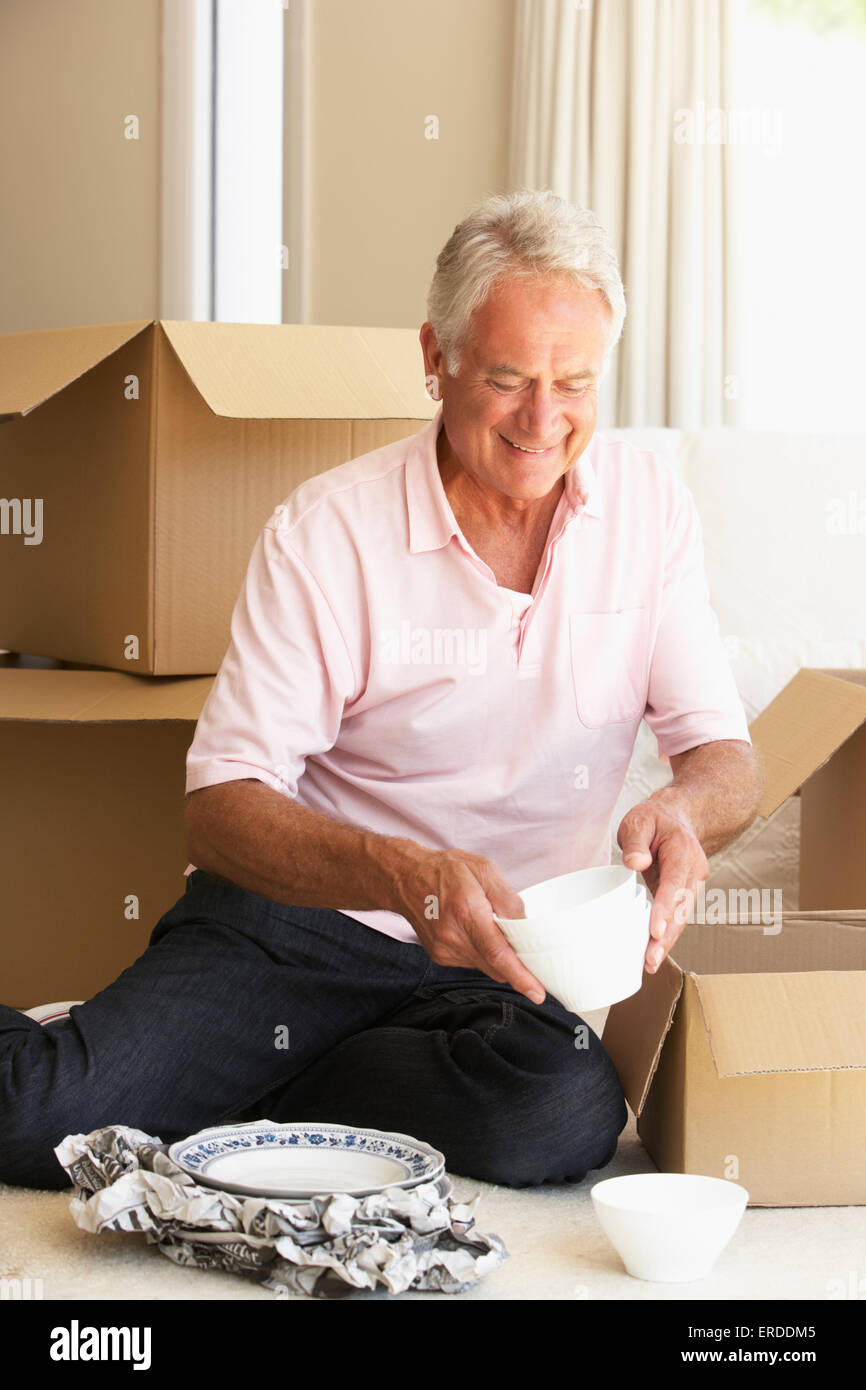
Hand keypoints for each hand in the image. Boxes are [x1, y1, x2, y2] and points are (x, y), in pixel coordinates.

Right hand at [386, 843, 546, 1004]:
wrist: (405, 878)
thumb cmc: (446, 870)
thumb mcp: (483, 869)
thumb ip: (507, 898)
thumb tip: (524, 924)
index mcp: (467, 912)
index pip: (497, 953)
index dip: (519, 976)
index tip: (536, 993)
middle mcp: (454, 936)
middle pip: (495, 965)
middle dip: (517, 966)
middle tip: (527, 949)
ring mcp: (444, 950)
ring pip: (486, 966)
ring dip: (498, 955)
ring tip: (489, 926)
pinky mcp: (440, 957)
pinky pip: (472, 962)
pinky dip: (482, 953)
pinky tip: (475, 931)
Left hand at [616, 790, 708, 974]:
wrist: (677, 818)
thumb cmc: (655, 819)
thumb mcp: (639, 821)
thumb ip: (636, 841)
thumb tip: (636, 863)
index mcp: (683, 852)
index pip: (674, 884)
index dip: (665, 909)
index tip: (654, 930)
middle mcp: (693, 871)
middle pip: (681, 909)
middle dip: (667, 936)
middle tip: (650, 960)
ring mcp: (691, 884)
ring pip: (681, 917)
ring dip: (666, 941)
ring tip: (649, 964)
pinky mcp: (683, 894)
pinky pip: (676, 916)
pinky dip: (666, 934)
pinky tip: (652, 953)